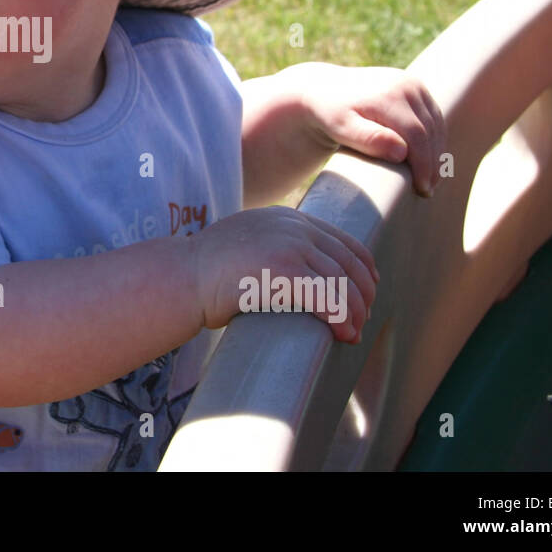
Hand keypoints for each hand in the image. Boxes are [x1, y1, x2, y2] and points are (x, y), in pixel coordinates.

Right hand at [192, 206, 378, 342]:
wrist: (183, 276)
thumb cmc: (209, 272)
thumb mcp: (249, 245)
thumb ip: (275, 248)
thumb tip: (301, 277)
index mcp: (287, 218)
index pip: (343, 240)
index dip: (363, 268)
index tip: (368, 291)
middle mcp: (294, 226)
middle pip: (349, 261)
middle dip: (362, 294)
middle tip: (362, 319)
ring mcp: (290, 245)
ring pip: (342, 282)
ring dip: (354, 312)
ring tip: (352, 333)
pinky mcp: (284, 270)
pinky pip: (328, 296)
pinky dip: (341, 318)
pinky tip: (342, 333)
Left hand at [284, 63, 446, 196]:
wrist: (323, 90)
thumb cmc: (330, 114)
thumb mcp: (341, 129)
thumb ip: (367, 138)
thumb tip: (401, 152)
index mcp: (389, 95)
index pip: (417, 135)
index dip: (423, 164)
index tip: (423, 188)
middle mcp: (405, 85)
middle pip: (430, 131)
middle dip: (433, 163)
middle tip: (428, 190)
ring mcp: (413, 84)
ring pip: (435, 125)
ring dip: (437, 153)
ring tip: (431, 180)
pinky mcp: (416, 87)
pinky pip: (433, 118)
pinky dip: (434, 140)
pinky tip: (430, 160)